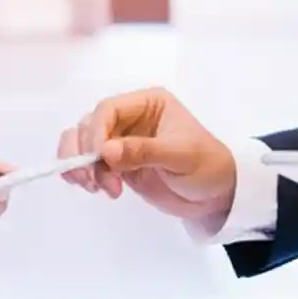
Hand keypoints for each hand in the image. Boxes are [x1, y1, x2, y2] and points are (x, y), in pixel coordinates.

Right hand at [57, 87, 235, 226]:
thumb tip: (105, 152)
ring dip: (81, 165)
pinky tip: (89, 187)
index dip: (96, 132)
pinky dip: (80, 173)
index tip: (97, 159)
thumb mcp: (180, 157)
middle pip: (88, 125)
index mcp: (148, 103)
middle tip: (94, 182)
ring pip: (82, 143)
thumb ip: (143, 152)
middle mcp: (130, 117)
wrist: (217, 195)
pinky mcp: (116, 164)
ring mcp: (120, 141)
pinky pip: (87, 162)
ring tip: (97, 189)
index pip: (108, 109)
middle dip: (85, 153)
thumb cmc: (207, 167)